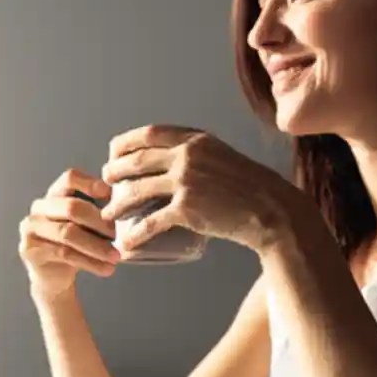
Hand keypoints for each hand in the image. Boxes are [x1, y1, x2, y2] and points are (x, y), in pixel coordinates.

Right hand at [18, 168, 123, 301]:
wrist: (54, 277)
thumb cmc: (75, 246)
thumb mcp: (87, 225)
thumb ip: (98, 211)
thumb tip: (123, 203)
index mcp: (54, 194)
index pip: (70, 178)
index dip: (91, 184)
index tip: (111, 196)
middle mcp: (39, 207)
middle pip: (71, 207)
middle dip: (99, 222)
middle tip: (118, 235)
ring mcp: (31, 228)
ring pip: (68, 233)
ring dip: (97, 246)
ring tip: (116, 257)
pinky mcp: (31, 250)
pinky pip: (64, 254)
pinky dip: (90, 262)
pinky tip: (107, 269)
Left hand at [99, 124, 295, 253]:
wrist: (271, 209)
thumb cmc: (249, 187)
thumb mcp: (222, 156)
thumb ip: (198, 154)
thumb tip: (173, 160)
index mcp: (195, 140)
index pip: (149, 134)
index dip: (125, 143)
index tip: (113, 152)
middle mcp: (188, 156)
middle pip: (137, 161)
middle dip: (114, 172)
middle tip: (104, 182)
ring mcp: (186, 182)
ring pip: (137, 191)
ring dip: (117, 204)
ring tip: (107, 214)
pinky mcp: (187, 209)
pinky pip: (151, 222)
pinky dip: (136, 234)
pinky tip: (127, 243)